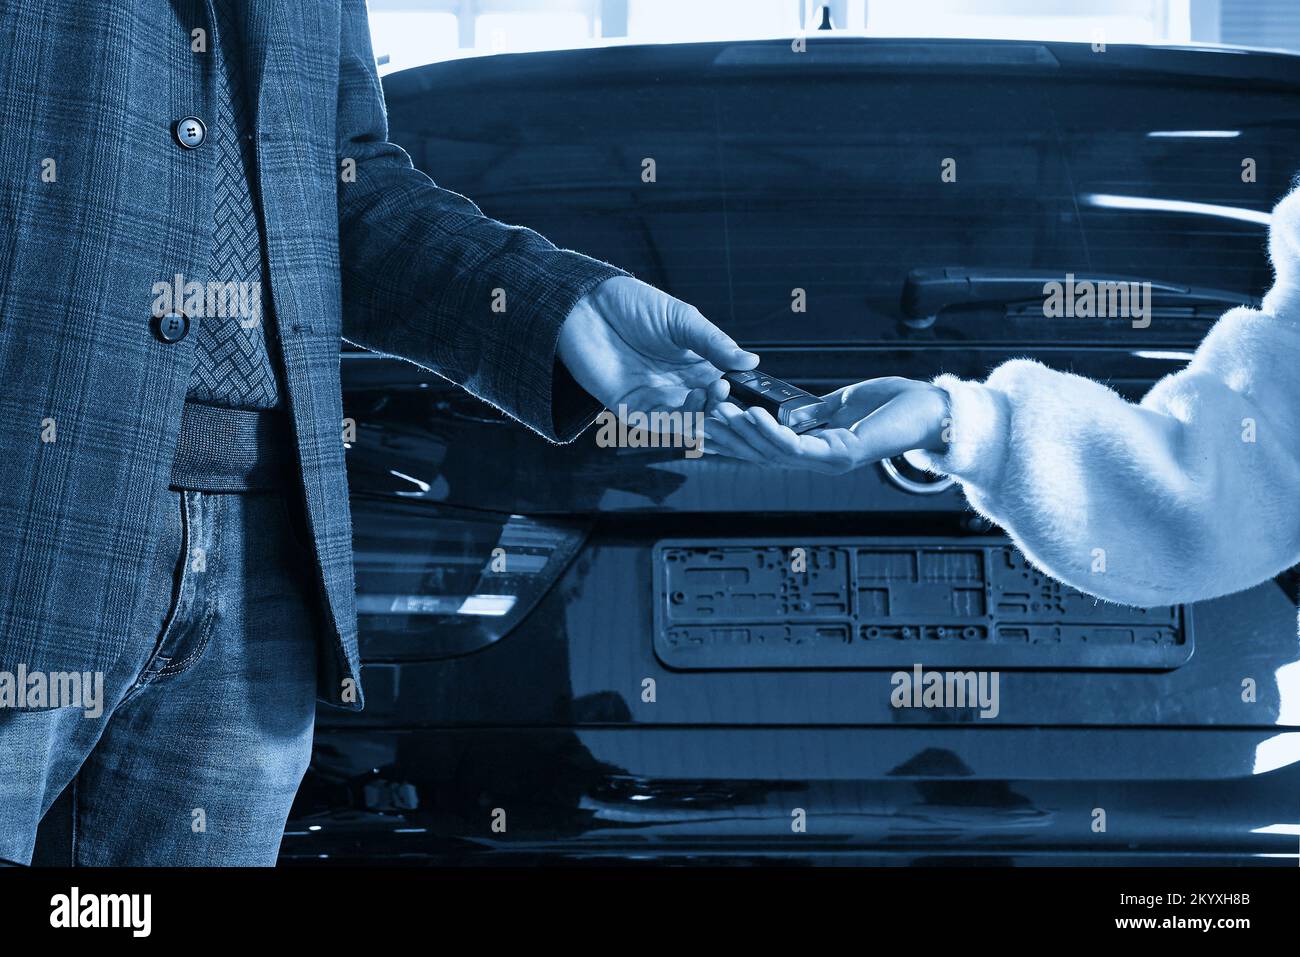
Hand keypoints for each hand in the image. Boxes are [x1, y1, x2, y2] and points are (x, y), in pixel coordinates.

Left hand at [557, 276, 758, 426]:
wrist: (583, 305)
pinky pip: (658, 426)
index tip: (755, 390)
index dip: (740, 392)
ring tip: (716, 396)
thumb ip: (714, 343)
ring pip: (688, 422)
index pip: (726, 387)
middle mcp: (678, 387)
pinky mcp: (630, 409)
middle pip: (710, 410)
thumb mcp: (682, 319)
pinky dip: (678, 422)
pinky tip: (693, 406)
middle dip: (725, 407)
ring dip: (705, 414)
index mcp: (695, 365)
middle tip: (735, 394)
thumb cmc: (631, 305)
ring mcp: (655, 400)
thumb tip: (751, 362)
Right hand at [704, 377, 949, 473]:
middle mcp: (819, 461)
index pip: (764, 447)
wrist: (932, 409)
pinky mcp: (841, 455)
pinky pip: (796, 446)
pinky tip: (752, 415)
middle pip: (761, 454)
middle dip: (727, 438)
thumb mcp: (841, 405)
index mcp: (816, 449)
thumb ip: (812, 413)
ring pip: (772, 453)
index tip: (704, 424)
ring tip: (719, 412)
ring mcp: (829, 461)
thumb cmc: (895, 404)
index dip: (733, 438)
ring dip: (742, 434)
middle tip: (697, 420)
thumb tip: (784, 414)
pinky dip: (770, 432)